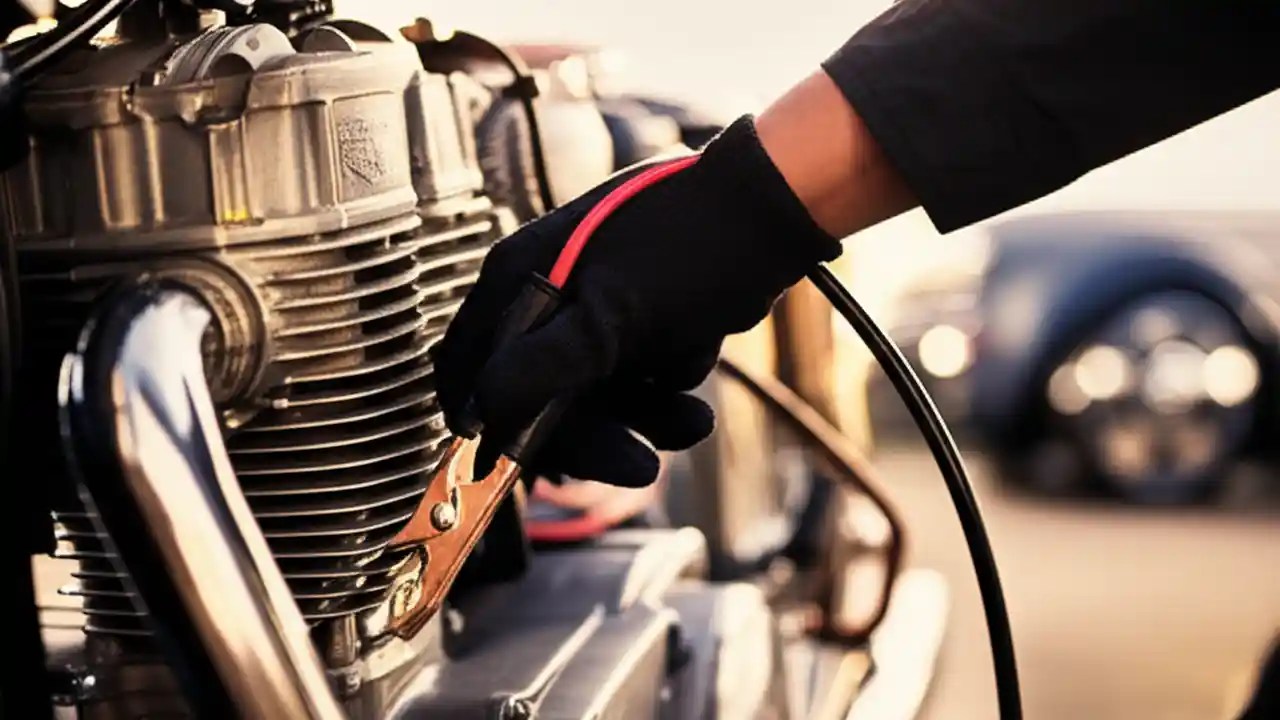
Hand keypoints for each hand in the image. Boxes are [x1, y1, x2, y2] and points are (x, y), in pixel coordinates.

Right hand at [433, 115, 841, 486]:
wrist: (771, 213)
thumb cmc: (689, 248)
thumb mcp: (611, 316)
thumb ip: (542, 368)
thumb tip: (481, 416)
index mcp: (520, 280)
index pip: (468, 370)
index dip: (487, 425)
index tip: (528, 466)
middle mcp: (544, 296)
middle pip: (538, 398)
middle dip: (596, 436)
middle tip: (641, 465)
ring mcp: (590, 310)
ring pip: (596, 398)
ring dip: (643, 416)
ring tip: (691, 420)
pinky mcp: (632, 322)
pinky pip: (634, 382)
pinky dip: (664, 387)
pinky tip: (696, 359)